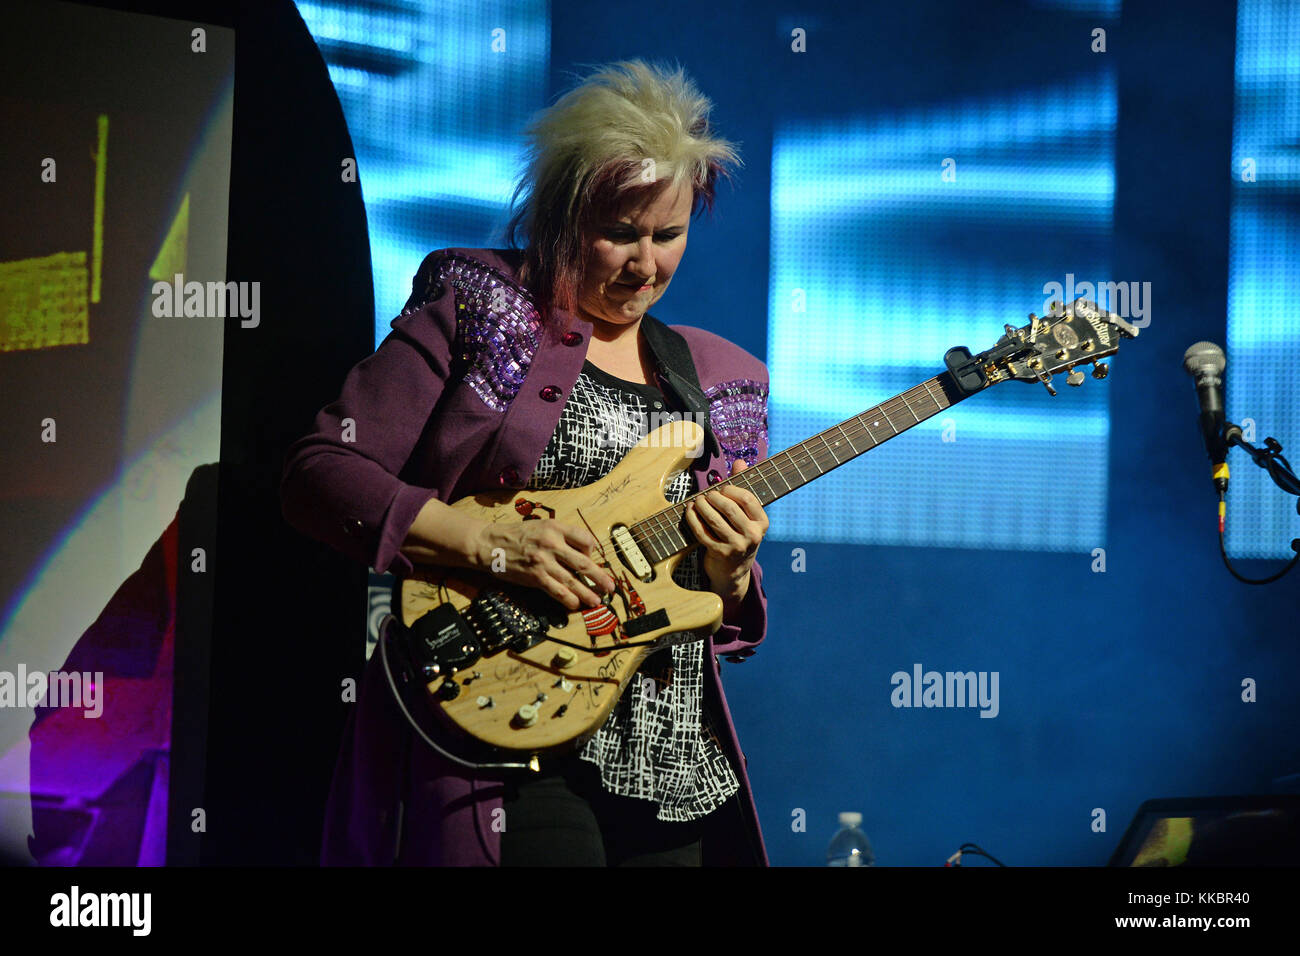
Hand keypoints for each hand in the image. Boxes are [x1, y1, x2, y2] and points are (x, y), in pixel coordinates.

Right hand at [475, 521, 615, 610]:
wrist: (489, 544)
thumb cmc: (515, 535)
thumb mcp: (540, 526)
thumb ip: (560, 536)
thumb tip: (581, 552)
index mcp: (555, 528)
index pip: (585, 539)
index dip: (592, 550)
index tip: (591, 557)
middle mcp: (552, 543)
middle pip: (583, 562)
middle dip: (599, 576)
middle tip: (610, 586)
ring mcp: (544, 561)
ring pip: (572, 580)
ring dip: (587, 593)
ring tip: (596, 601)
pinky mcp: (535, 576)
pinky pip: (556, 590)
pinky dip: (567, 599)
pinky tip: (575, 604)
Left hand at [685, 459, 768, 609]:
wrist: (734, 572)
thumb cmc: (739, 535)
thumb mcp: (746, 516)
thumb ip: (742, 488)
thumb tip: (739, 461)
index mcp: (762, 523)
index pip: (747, 498)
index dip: (731, 489)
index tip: (722, 488)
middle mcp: (752, 536)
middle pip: (729, 507)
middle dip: (713, 497)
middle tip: (706, 494)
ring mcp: (736, 546)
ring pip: (714, 519)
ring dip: (701, 506)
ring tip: (697, 500)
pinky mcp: (719, 553)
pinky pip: (702, 531)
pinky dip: (692, 519)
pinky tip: (689, 511)